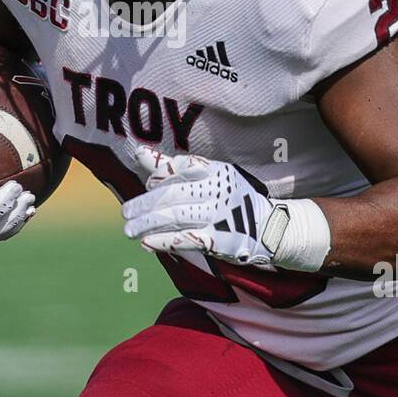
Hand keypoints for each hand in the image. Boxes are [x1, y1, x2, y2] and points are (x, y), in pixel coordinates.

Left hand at [120, 146, 281, 266]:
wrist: (271, 227)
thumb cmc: (231, 198)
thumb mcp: (209, 177)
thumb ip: (172, 167)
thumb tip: (138, 153)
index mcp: (216, 171)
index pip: (182, 167)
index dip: (161, 175)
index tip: (148, 184)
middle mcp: (219, 190)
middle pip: (173, 194)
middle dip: (145, 204)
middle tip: (125, 213)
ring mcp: (221, 215)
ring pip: (177, 216)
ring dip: (148, 223)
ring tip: (129, 229)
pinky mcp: (223, 240)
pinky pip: (188, 239)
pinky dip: (165, 241)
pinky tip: (147, 243)